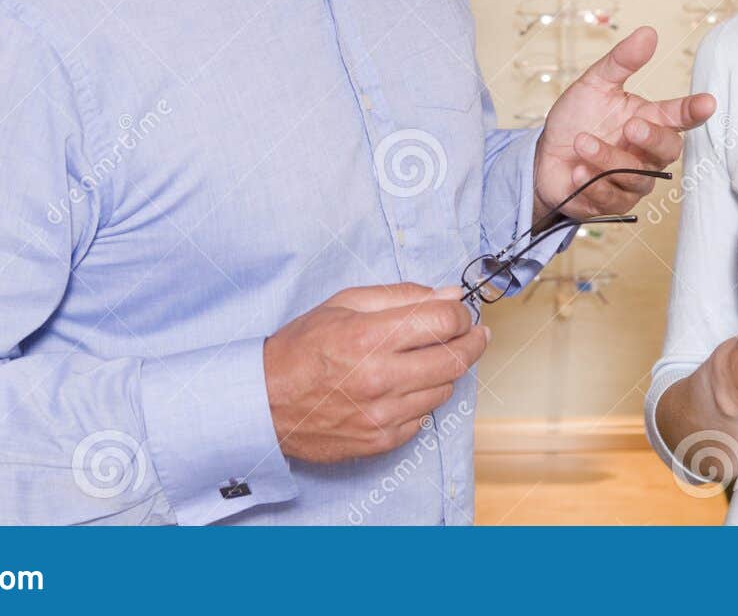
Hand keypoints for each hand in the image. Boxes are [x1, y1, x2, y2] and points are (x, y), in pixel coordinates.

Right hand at [263, 282, 487, 461]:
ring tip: (431, 359)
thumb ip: (402, 296)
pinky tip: (407, 387)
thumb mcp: (345, 304)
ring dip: (446, 371)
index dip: (460, 313)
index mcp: (369, 337)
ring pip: (445, 389)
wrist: (264, 403)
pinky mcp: (381, 440)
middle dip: (472, 341)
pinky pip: (424, 418)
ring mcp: (382, 415)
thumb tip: (451, 296)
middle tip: (473, 334)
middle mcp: (380, 378)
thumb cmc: (302, 348)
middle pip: (456, 358)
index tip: (460, 313)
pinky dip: (423, 399)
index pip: (444, 320)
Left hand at [534, 25, 715, 216]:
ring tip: (582, 143)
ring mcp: (632, 181)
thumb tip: (648, 32)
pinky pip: (611, 198)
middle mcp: (646, 153)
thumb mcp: (594, 85)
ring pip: (636, 177)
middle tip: (631, 126)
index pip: (679, 116)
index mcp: (649, 121)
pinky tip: (577, 171)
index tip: (707, 102)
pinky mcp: (611, 204)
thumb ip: (621, 62)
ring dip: (607, 159)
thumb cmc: (576, 120)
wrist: (543, 157)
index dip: (694, 111)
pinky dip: (593, 183)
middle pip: (667, 150)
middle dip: (651, 139)